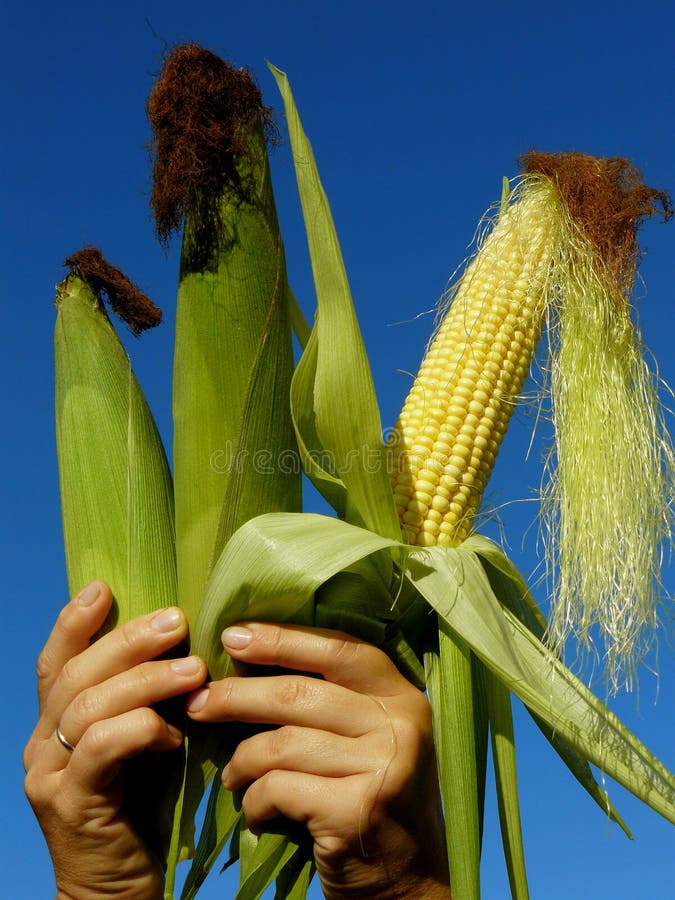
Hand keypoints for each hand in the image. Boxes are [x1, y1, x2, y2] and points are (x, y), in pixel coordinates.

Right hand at [23, 581, 206, 899]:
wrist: (116, 895)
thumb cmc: (137, 813)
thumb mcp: (137, 747)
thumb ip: (141, 704)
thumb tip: (182, 646)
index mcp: (54, 726)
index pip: (56, 662)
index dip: (75, 622)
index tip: (105, 586)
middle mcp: (41, 746)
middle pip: (75, 674)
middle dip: (126, 640)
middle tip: (176, 619)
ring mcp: (49, 777)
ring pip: (89, 706)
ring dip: (145, 680)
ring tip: (194, 669)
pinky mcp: (72, 806)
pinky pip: (101, 749)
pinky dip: (140, 729)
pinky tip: (174, 734)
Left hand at [186, 623, 450, 898]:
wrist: (405, 885)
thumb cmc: (366, 798)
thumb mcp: (365, 739)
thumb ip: (329, 700)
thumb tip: (245, 655)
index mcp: (403, 695)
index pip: (338, 649)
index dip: (281, 639)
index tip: (231, 636)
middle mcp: (401, 724)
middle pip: (300, 694)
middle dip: (237, 696)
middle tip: (199, 704)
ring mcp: (384, 766)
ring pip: (283, 742)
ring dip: (243, 760)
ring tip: (231, 775)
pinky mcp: (357, 810)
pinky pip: (279, 788)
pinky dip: (254, 800)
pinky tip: (255, 811)